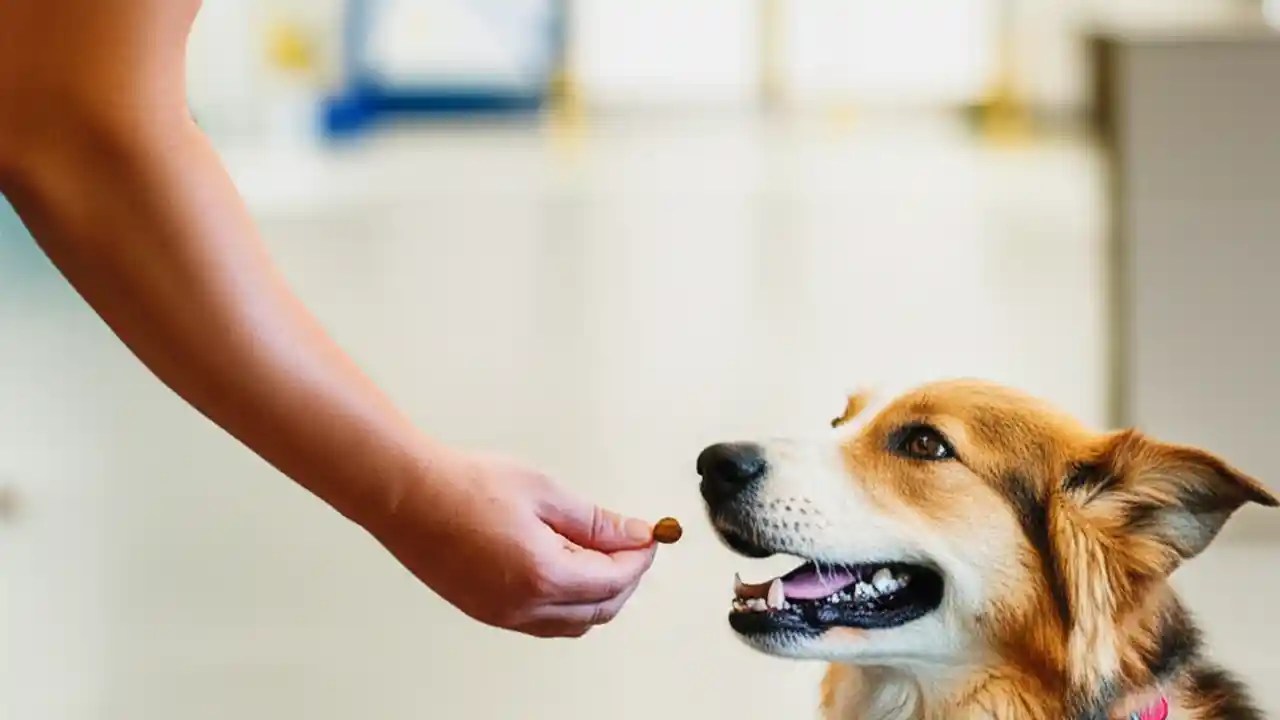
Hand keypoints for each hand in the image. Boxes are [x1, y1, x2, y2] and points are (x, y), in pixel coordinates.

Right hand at [369, 449, 657, 637]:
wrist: (406, 494)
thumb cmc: (463, 486)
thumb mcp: (544, 491)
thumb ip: (595, 520)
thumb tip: (632, 534)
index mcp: (543, 575)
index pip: (614, 580)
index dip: (639, 558)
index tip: (649, 536)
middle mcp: (523, 606)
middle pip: (599, 610)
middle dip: (625, 580)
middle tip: (632, 545)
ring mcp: (502, 614)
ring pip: (572, 623)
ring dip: (597, 596)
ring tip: (601, 555)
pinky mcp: (485, 611)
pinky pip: (542, 623)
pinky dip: (567, 603)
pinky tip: (566, 570)